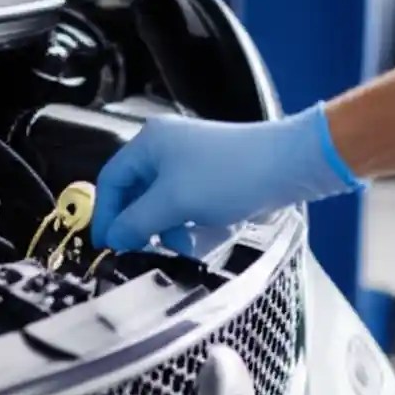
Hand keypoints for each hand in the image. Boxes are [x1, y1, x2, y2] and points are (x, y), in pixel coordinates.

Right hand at [91, 103, 362, 251]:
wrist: (288, 166)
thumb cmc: (228, 177)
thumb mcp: (174, 203)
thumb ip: (136, 222)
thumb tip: (114, 239)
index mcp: (149, 143)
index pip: (111, 181)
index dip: (105, 215)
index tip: (106, 246)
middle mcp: (165, 147)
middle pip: (136, 193)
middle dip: (141, 224)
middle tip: (141, 251)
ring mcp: (189, 160)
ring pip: (162, 202)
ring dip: (167, 227)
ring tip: (183, 245)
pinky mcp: (211, 175)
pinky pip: (185, 203)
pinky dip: (188, 221)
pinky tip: (202, 235)